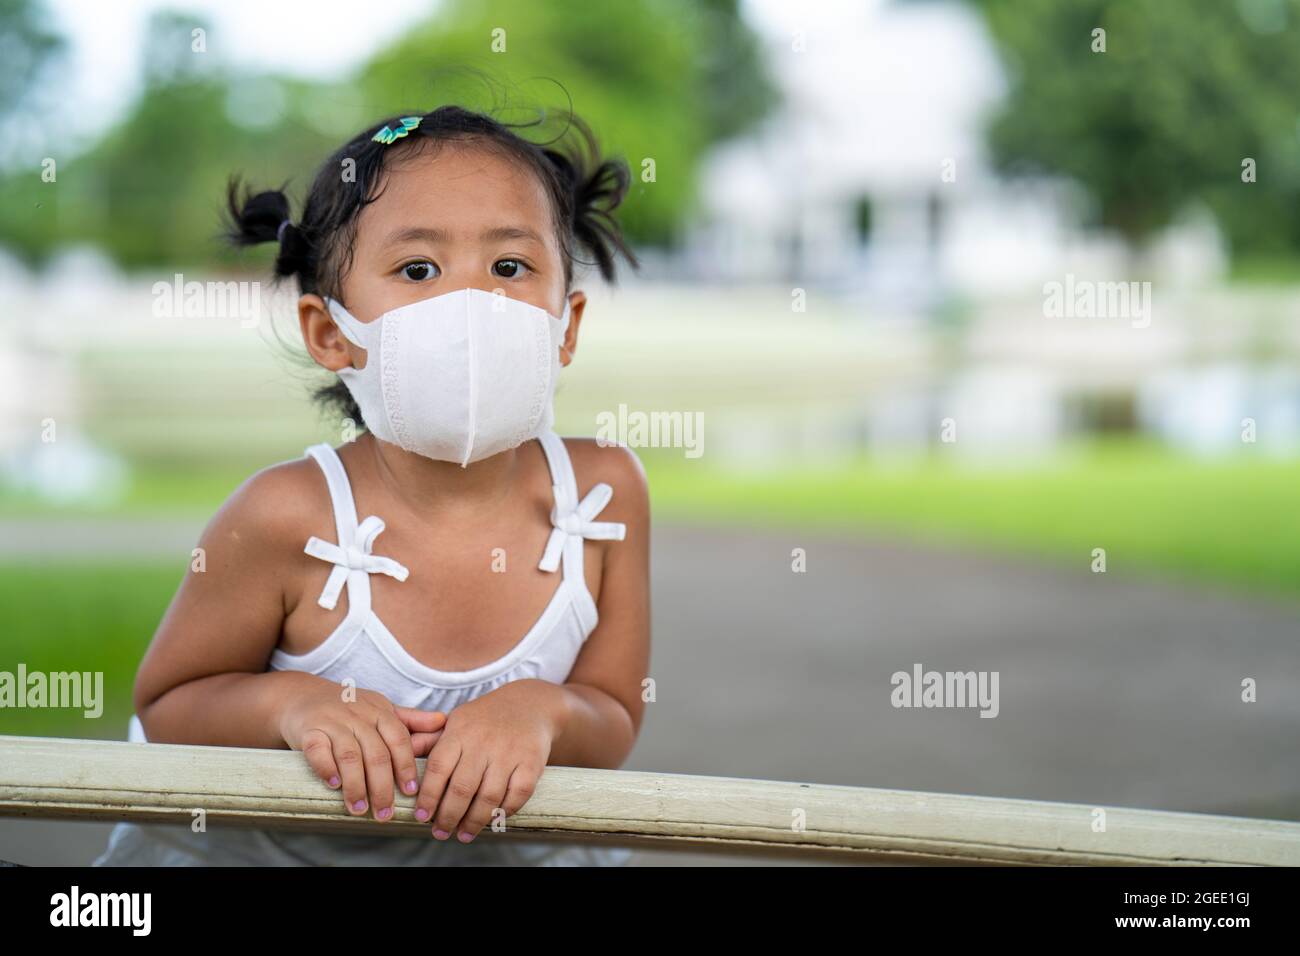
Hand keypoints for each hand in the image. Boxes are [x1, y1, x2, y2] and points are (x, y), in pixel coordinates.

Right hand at [278, 678, 445, 820]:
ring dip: (356, 785)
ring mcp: (332, 722)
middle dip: (383, 787)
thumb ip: (410, 720)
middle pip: (376, 753)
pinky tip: (333, 785)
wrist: (302, 696)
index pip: (399, 739)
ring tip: (360, 809)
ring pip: (350, 755)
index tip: (412, 792)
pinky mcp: (308, 730)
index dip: (406, 766)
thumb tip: (443, 723)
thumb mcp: (380, 709)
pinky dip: (326, 768)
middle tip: (386, 815)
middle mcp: (358, 715)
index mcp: (380, 712)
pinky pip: (318, 750)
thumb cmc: (349, 708)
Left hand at [404, 679, 566, 843]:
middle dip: (448, 817)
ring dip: (474, 821)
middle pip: (462, 788)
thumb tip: (401, 754)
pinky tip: (493, 820)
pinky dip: (504, 811)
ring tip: (463, 834)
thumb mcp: (456, 722)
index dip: (428, 796)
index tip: (421, 816)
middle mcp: (483, 742)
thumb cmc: (485, 719)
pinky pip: (517, 795)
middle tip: (440, 833)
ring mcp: (509, 752)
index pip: (439, 768)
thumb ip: (429, 741)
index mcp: (460, 732)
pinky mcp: (532, 761)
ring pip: (489, 796)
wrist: (529, 704)